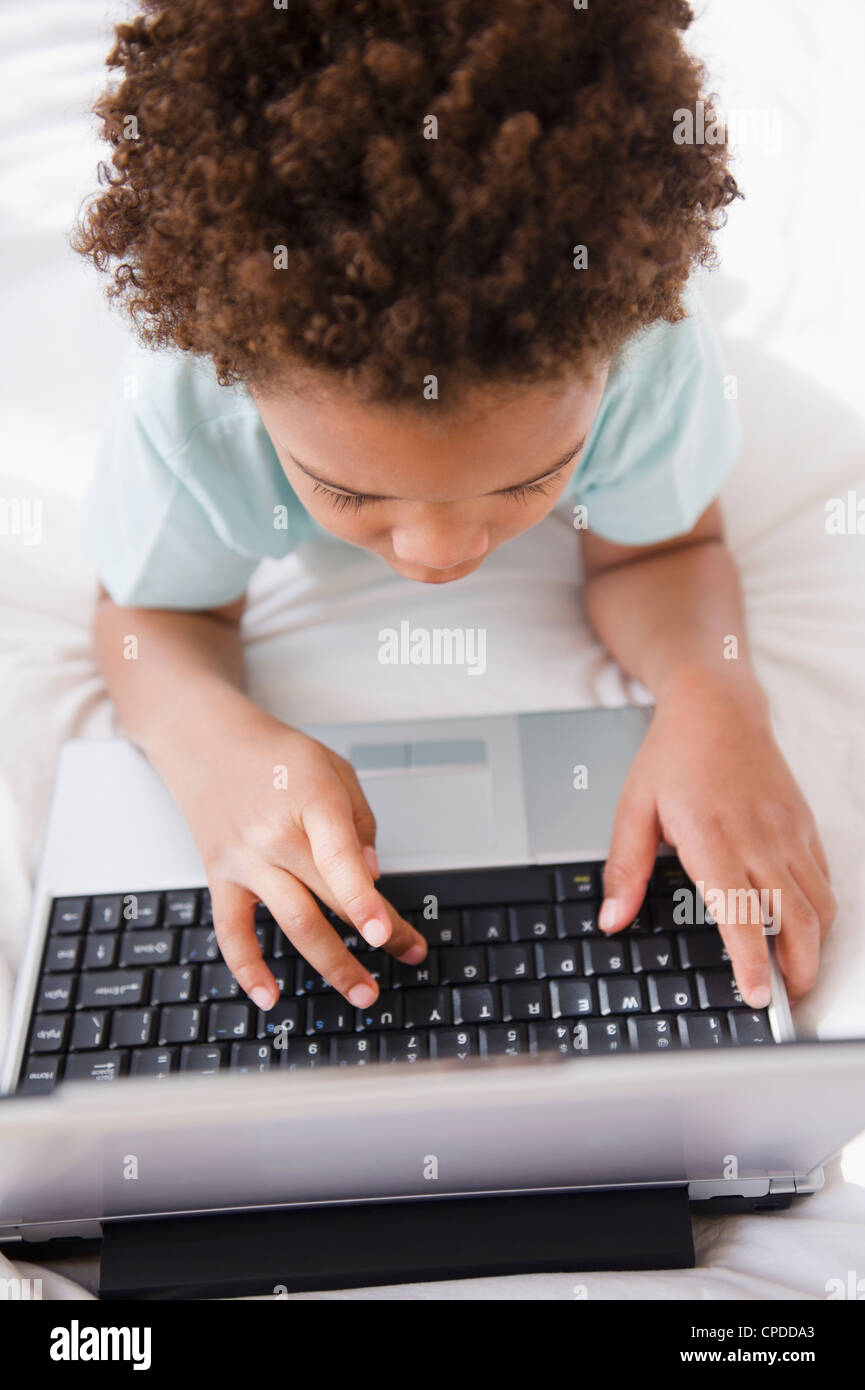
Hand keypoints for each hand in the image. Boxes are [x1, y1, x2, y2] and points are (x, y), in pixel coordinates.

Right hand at [150, 690, 426, 1011]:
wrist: (205, 740)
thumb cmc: (275, 755)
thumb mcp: (334, 769)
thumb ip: (361, 823)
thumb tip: (373, 878)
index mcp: (311, 802)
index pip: (339, 859)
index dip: (364, 900)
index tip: (385, 934)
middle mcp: (275, 835)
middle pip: (328, 898)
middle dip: (376, 935)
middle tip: (408, 954)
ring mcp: (245, 860)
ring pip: (291, 923)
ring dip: (331, 964)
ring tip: (363, 991)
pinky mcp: (220, 876)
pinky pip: (231, 933)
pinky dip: (248, 969)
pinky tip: (270, 997)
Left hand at [598, 672, 835, 1007]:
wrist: (717, 706)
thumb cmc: (674, 755)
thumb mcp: (633, 808)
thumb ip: (625, 868)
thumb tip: (612, 919)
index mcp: (713, 838)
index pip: (740, 913)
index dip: (752, 961)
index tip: (756, 997)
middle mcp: (759, 839)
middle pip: (796, 920)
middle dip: (797, 971)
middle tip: (783, 1002)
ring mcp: (788, 833)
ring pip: (819, 904)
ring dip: (813, 947)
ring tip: (795, 974)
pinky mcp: (804, 826)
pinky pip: (823, 879)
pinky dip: (819, 912)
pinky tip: (802, 927)